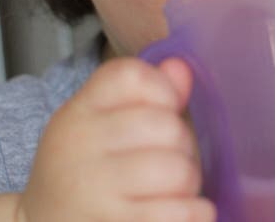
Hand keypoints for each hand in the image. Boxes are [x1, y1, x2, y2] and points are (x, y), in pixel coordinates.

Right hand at [15, 56, 214, 221]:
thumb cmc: (85, 174)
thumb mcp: (102, 125)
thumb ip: (149, 93)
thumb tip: (181, 68)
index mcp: (79, 112)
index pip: (132, 76)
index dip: (163, 90)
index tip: (165, 110)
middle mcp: (79, 146)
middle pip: (166, 126)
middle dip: (184, 145)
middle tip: (170, 160)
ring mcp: (92, 191)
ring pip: (178, 171)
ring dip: (189, 183)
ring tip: (173, 189)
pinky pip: (179, 214)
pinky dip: (195, 213)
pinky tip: (187, 212)